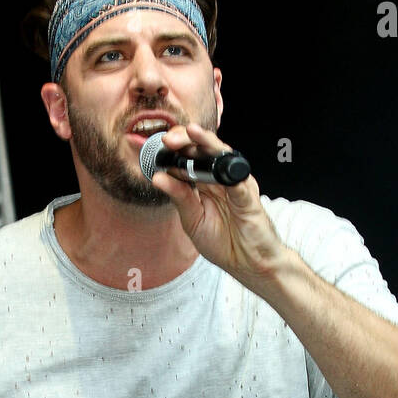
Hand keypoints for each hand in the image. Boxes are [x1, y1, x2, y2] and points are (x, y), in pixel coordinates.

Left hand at [148, 121, 283, 286]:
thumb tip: (158, 177)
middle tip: (168, 139)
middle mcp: (220, 178)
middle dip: (185, 140)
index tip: (148, 146)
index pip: (187, 157)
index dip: (170, 150)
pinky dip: (229, 174)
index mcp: (205, 182)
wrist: (249, 263)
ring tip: (191, 133)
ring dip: (207, 143)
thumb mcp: (193, 220)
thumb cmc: (223, 242)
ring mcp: (236, 185)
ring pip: (222, 156)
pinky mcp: (249, 199)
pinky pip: (239, 183)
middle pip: (203, 149)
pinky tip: (217, 165)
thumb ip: (179, 198)